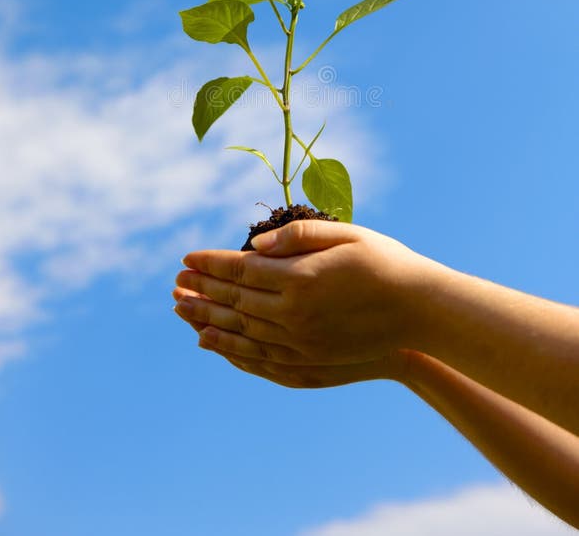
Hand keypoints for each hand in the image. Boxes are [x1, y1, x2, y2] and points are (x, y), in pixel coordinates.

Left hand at [173, 219, 429, 369]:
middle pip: (234, 301)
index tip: (186, 257)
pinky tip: (212, 343)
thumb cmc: (386, 263)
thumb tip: (253, 244)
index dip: (211, 262)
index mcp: (301, 278)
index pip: (241, 269)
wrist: (420, 313)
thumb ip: (297, 237)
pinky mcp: (309, 360)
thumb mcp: (347, 234)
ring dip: (207, 319)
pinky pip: (258, 357)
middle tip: (174, 284)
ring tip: (181, 311)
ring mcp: (300, 341)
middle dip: (201, 290)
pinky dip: (230, 348)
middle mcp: (294, 314)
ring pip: (240, 330)